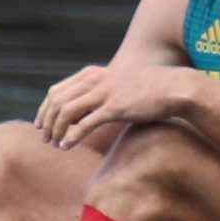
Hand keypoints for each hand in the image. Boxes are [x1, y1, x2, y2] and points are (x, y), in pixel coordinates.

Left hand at [36, 64, 177, 149]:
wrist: (176, 88)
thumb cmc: (151, 89)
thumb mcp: (120, 84)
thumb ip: (103, 91)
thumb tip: (90, 107)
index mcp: (93, 74)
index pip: (56, 90)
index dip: (45, 108)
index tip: (43, 123)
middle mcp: (94, 81)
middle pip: (57, 101)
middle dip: (47, 121)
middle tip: (46, 137)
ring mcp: (104, 94)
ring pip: (65, 112)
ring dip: (56, 130)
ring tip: (55, 144)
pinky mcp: (114, 108)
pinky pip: (84, 124)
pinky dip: (71, 137)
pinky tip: (66, 146)